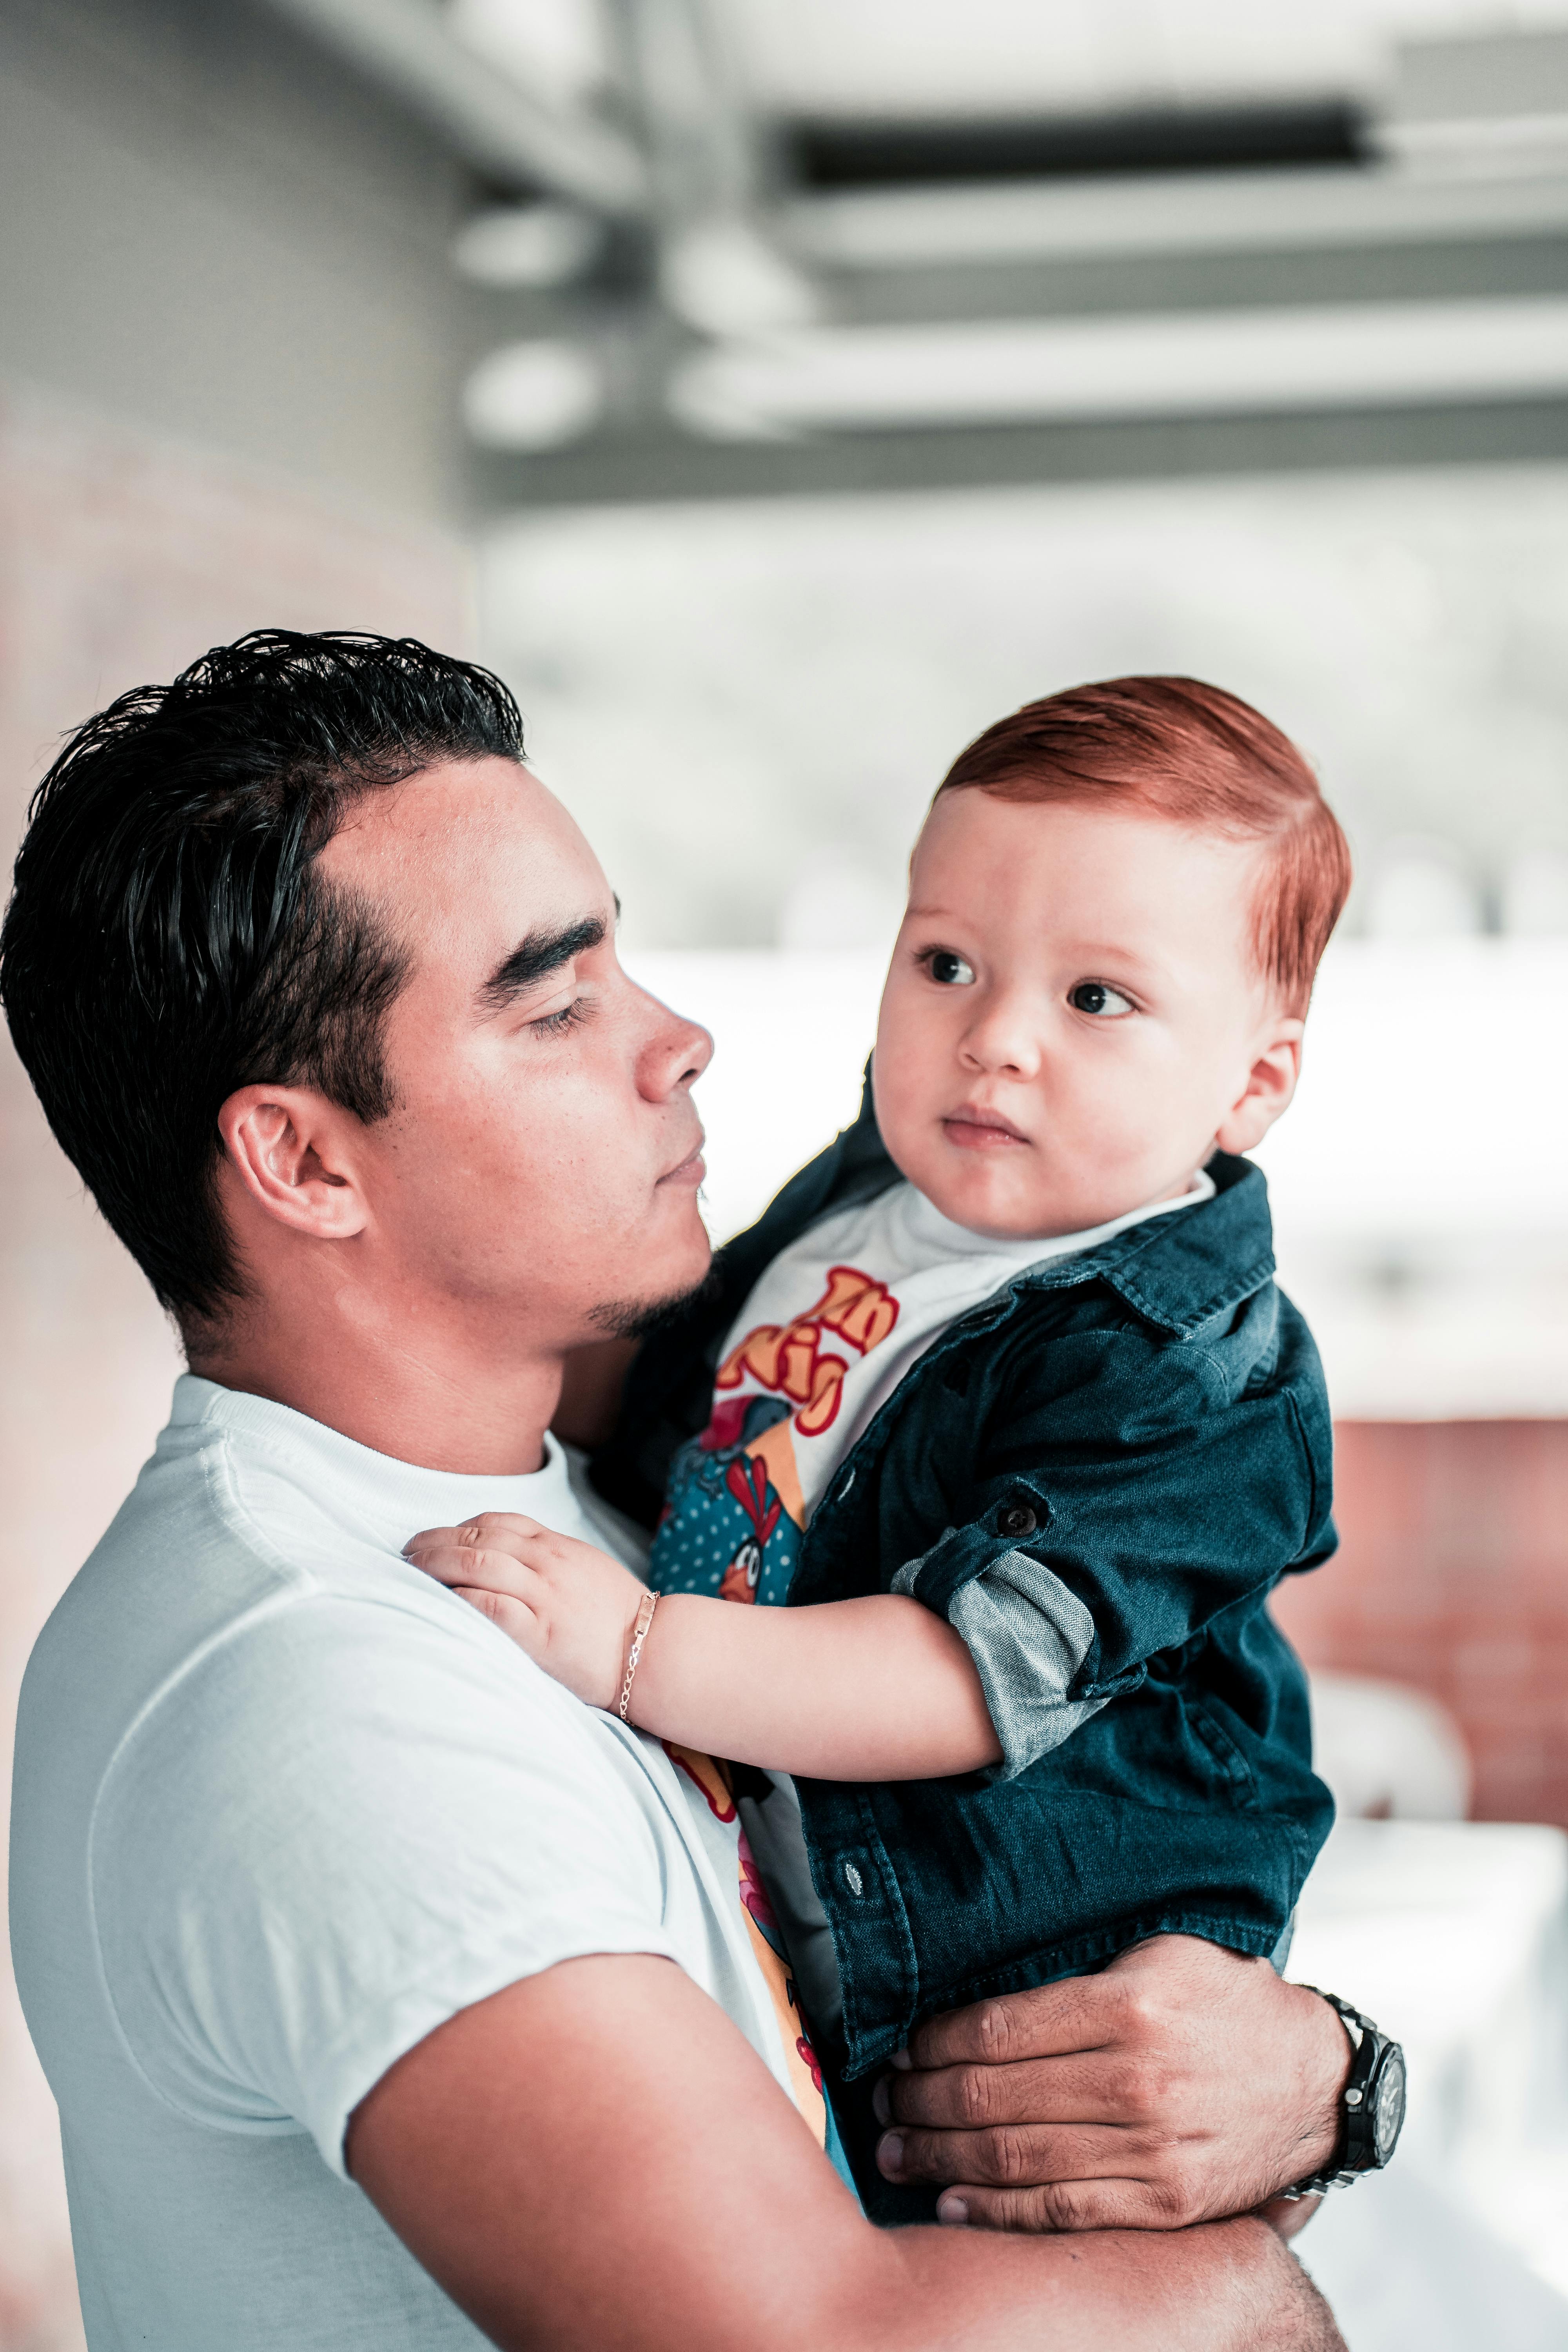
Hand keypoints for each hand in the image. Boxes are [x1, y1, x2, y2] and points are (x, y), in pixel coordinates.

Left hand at [404, 1512, 647, 1712]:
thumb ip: (551, 1560)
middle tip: (407, 1552)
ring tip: (410, 1572)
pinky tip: (440, 1602)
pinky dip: (461, 1598)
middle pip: (480, 1536)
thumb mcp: (587, 1571)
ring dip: (437, 1564)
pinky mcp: (540, 1632)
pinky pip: (492, 1605)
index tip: (437, 1537)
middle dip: (436, 1541)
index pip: (500, 1520)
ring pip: (479, 1562)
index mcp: (559, 1547)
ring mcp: (543, 1596)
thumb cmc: (619, 1617)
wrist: (653, 1651)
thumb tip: (510, 1560)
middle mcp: (548, 1563)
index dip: (461, 1524)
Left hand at [874, 1933, 1350, 2232]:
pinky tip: (951, 2200)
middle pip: (994, 2096)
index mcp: (1128, 2007)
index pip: (997, 2029)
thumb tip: (979, 2002)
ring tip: (896, 2148)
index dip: (935, 2042)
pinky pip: (1061, 2210)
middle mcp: (1135, 2079)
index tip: (902, 2047)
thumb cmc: (1225, 2002)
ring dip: (940, 2156)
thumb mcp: (1157, 1955)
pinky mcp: (1165, 2203)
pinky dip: (996, 2211)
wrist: (1313, 2078)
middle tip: (882, 2100)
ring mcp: (1151, 2149)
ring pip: (1015, 2157)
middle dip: (922, 2100)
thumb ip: (1075, 1977)